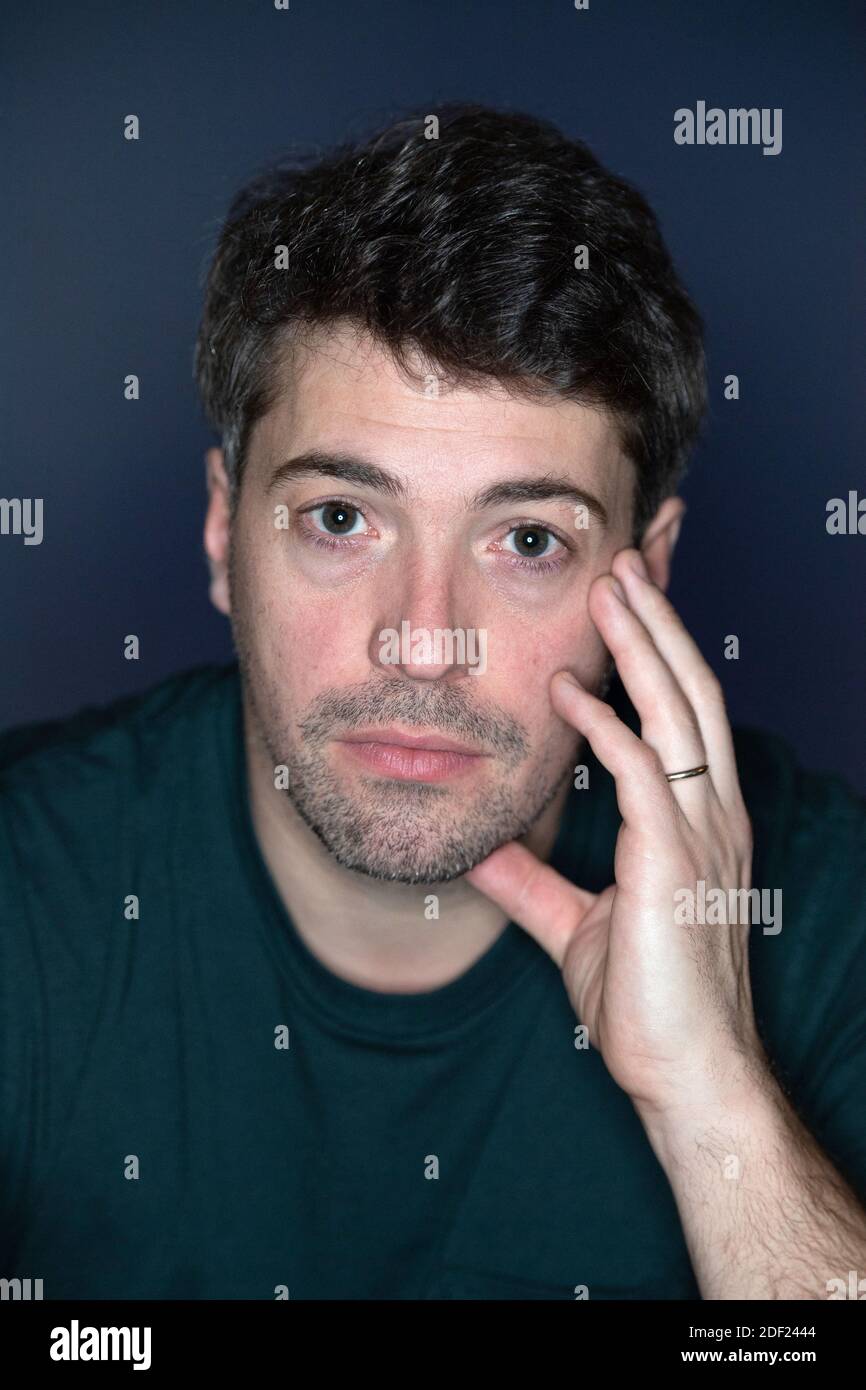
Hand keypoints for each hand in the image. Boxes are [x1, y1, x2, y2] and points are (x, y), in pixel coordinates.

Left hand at [466, 547, 766, 1121]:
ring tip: (611, 585)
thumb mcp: (575, 926)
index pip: (685, 715)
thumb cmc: (645, 1001)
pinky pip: (641, 770)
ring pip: (680, 711)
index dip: (661, 654)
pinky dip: (606, 721)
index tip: (625, 605)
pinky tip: (568, 688)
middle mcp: (710, 814)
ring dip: (643, 643)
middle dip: (659, 622)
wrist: (685, 1073)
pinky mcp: (673, 860)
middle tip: (624, 563)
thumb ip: (531, 883)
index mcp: (695, 822)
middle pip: (693, 692)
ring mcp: (700, 833)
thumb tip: (478, 852)